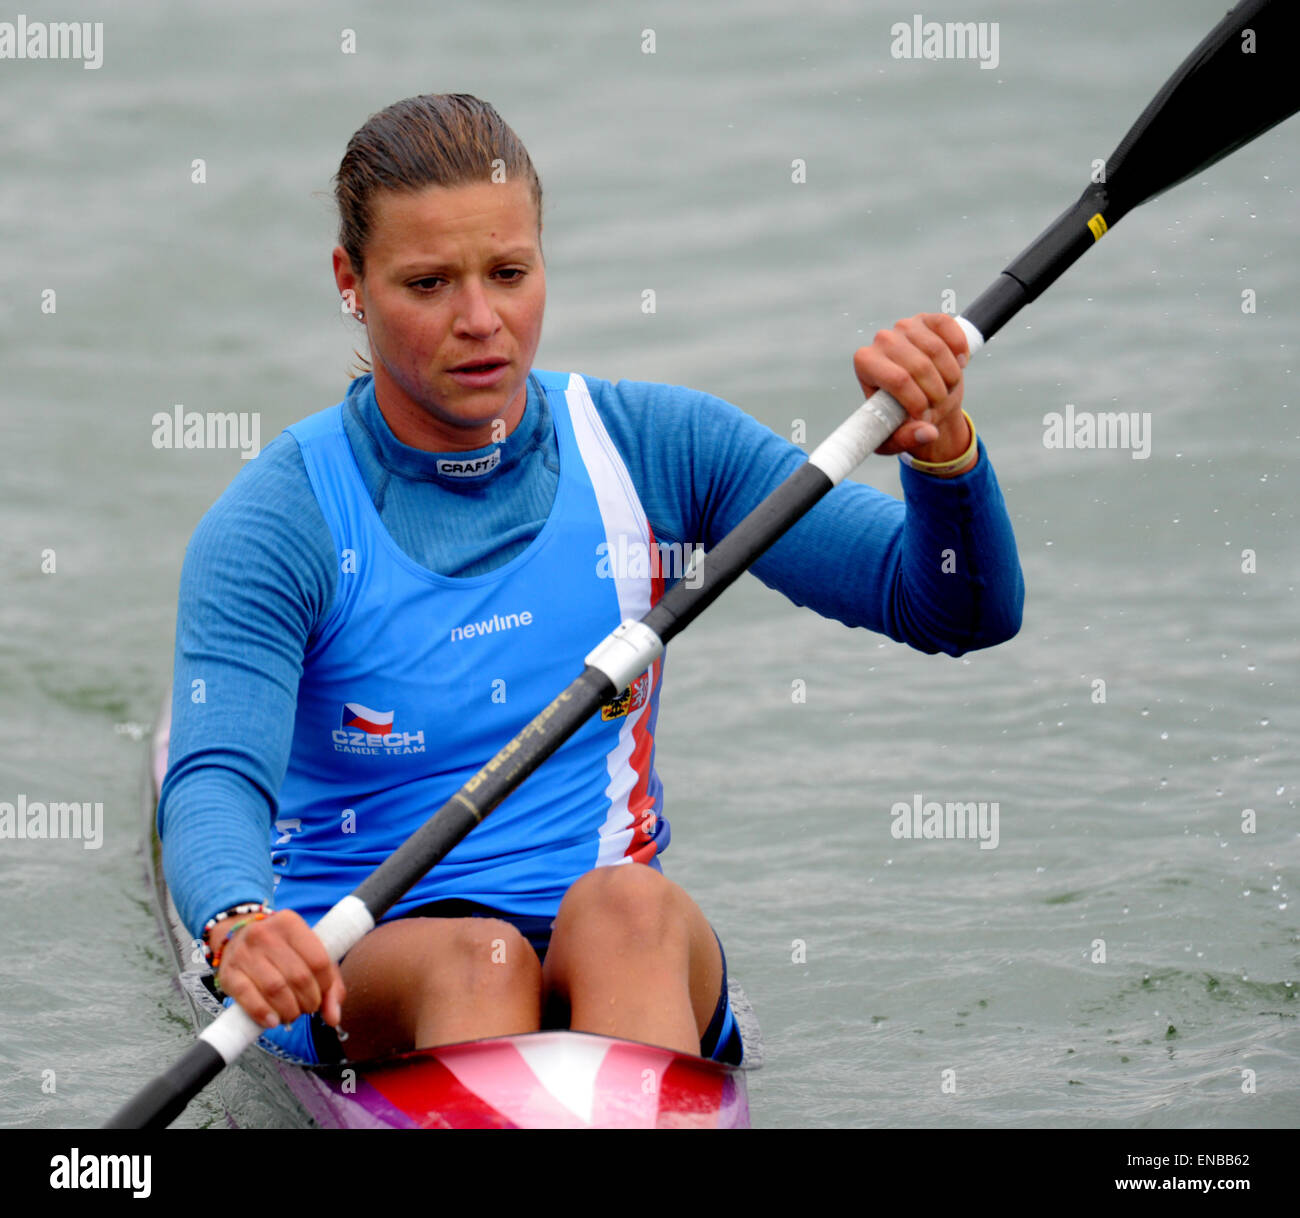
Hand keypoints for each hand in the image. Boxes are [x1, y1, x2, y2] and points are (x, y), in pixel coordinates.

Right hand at [214, 909, 345, 1029]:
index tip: (322, 995)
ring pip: (275, 989)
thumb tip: (333, 1018)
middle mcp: (266, 934)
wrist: (236, 936)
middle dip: (309, 1001)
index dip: (325, 986)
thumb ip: (329, 983)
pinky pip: (247, 997)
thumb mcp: (308, 953)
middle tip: (307, 1008)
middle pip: (299, 977)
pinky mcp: (228, 973)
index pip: (319, 961)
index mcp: (290, 923)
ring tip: (292, 1014)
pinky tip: (272, 1021)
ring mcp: (244, 953)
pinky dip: (263, 1013)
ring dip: (289, 1010)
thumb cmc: (281, 949)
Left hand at [854, 313, 973, 472]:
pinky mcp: (928, 320)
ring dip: (950, 377)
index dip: (917, 402)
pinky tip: (960, 364)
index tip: (924, 418)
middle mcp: (882, 339)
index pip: (898, 380)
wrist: (921, 402)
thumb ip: (907, 439)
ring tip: (946, 392)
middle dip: (936, 394)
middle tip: (937, 408)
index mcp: (865, 363)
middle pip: (920, 366)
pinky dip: (960, 349)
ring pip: (938, 350)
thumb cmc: (901, 422)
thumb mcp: (895, 439)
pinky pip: (949, 328)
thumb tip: (927, 432)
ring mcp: (906, 326)